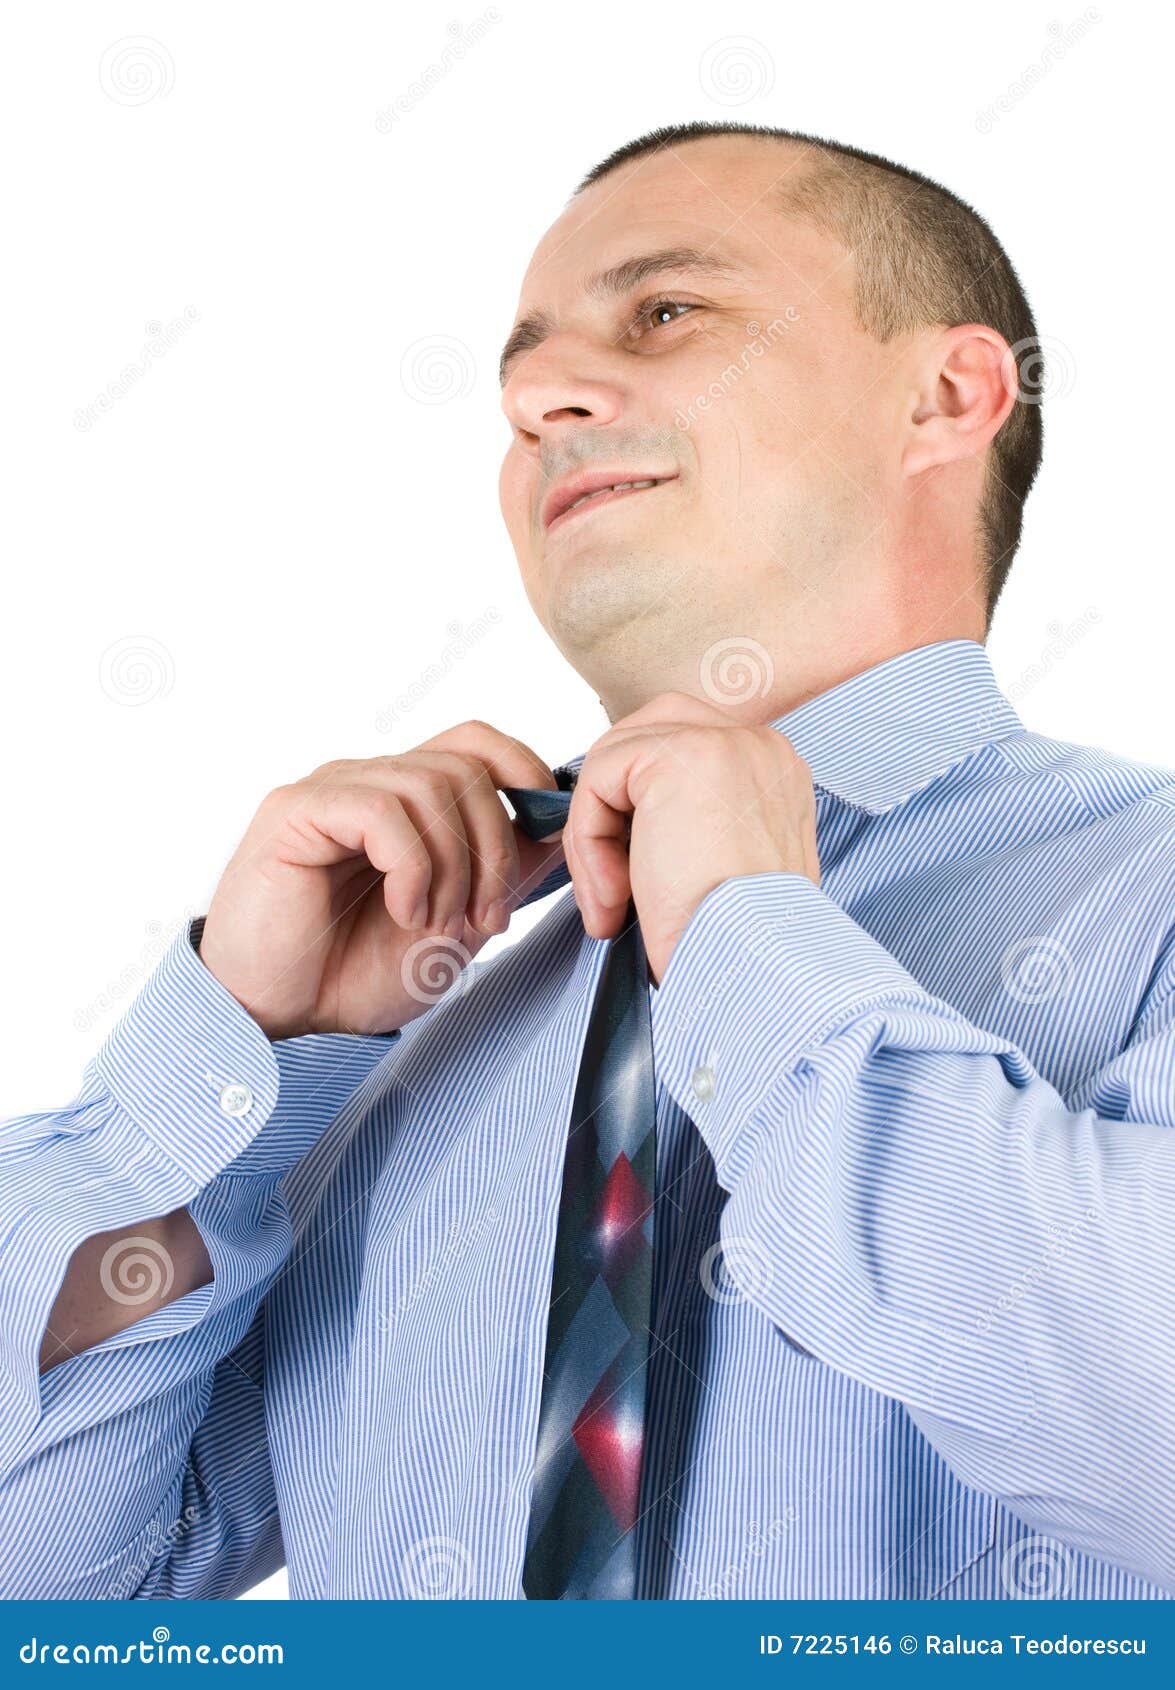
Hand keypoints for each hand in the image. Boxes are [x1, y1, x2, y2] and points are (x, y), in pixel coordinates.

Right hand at [197, 722, 566, 1038]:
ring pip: (431, 787)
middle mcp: (367, 783)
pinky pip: (383, 811)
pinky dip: (412, 868)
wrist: (272, 1014)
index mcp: (403, 802)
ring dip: (455, 867)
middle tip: (487, 919)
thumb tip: (554, 832)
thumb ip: (498, 878)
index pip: (474, 743)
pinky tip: (403, 912)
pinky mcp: (297, 811)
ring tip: (435, 924)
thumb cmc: (349, 974)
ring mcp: (331, 791)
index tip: (551, 832)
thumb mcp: (452, 927)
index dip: (524, 770)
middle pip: (465, 767)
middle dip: (496, 848)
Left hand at [561, 692, 819, 983]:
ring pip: (614, 763)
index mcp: (774, 775)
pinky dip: (588, 844)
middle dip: (610, 812)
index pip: (681, 757)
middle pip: (646, 737)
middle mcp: (759, 746)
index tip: (633, 892)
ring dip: (595, 840)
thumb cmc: (738, 946)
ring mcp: (725, 742)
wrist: (754, 973)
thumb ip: (690, 831)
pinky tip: (613, 900)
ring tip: (611, 907)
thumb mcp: (723, 877)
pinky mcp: (681, 754)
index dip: (638, 817)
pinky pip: (597, 780)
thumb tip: (628, 826)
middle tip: (610, 894)